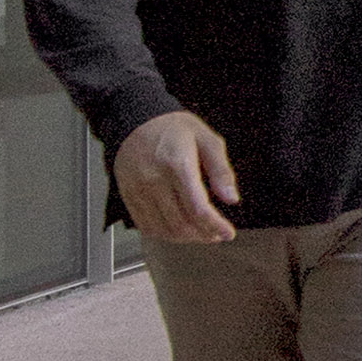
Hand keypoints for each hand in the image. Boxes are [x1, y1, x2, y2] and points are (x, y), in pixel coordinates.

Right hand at [113, 109, 239, 248]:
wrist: (136, 122)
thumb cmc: (172, 129)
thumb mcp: (206, 138)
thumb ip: (221, 169)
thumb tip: (231, 197)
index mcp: (178, 164)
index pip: (197, 207)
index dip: (215, 225)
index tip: (227, 233)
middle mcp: (155, 181)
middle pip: (181, 224)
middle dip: (203, 235)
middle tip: (217, 234)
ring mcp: (139, 192)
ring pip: (164, 231)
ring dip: (186, 238)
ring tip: (201, 233)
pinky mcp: (130, 199)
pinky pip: (148, 228)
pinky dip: (166, 235)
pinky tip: (179, 230)